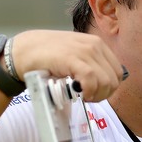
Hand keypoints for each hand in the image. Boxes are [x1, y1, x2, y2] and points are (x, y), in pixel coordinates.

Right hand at [7, 29, 123, 101]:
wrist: (24, 51)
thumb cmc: (48, 55)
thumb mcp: (75, 54)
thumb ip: (90, 64)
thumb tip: (105, 83)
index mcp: (97, 44)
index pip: (117, 72)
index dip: (109, 88)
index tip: (95, 93)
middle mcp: (94, 45)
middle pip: (114, 79)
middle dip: (104, 94)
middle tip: (88, 97)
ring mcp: (84, 51)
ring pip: (106, 81)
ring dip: (96, 95)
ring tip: (82, 95)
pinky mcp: (72, 59)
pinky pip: (92, 80)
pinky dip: (88, 91)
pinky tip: (79, 93)